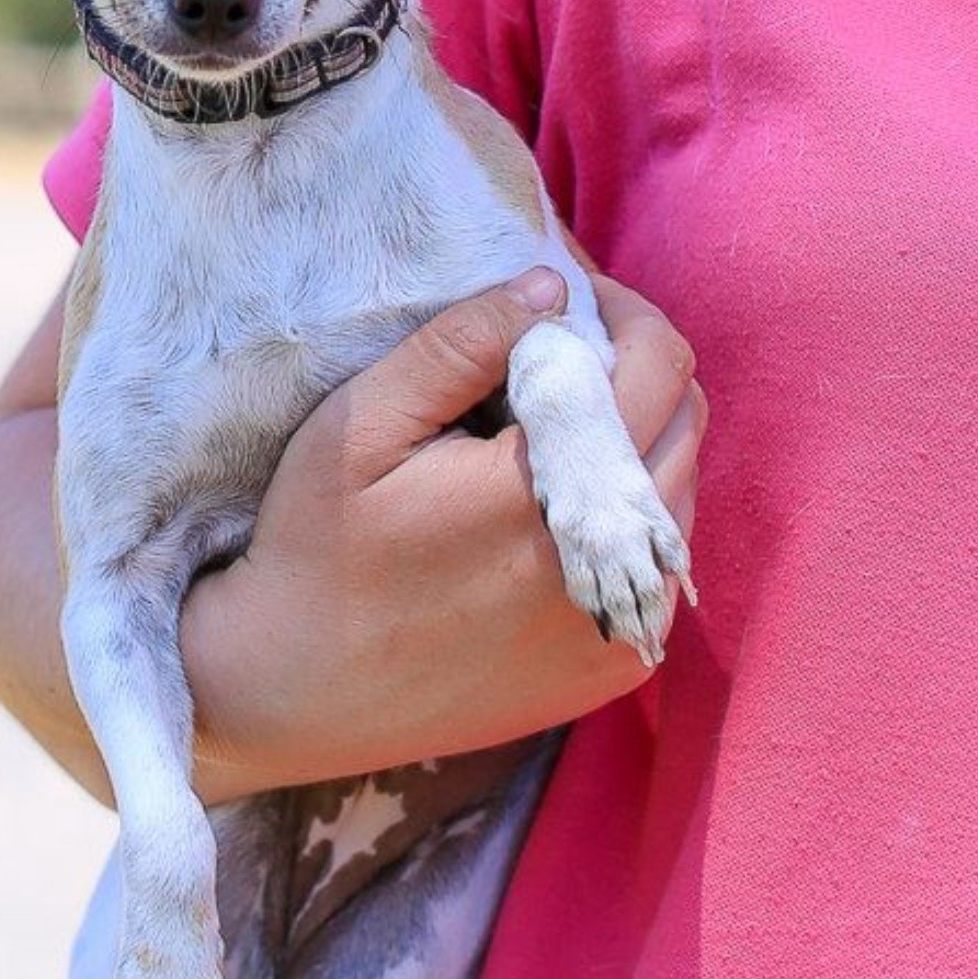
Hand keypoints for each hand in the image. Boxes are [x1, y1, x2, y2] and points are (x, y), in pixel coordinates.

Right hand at [181, 270, 705, 802]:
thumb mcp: (362, 425)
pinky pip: (653, 571)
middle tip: (558, 355)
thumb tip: (550, 287)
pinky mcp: (606, 673)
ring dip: (634, 447)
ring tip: (548, 437)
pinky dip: (622, 524)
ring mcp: (615, 631)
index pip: (657, 369)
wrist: (293, 691)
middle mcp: (604, 569)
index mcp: (546, 495)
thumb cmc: (316, 548)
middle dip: (636, 372)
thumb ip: (458, 345)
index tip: (564, 297)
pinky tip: (547, 515)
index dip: (620, 312)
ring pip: (679, 497)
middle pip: (684, 427)